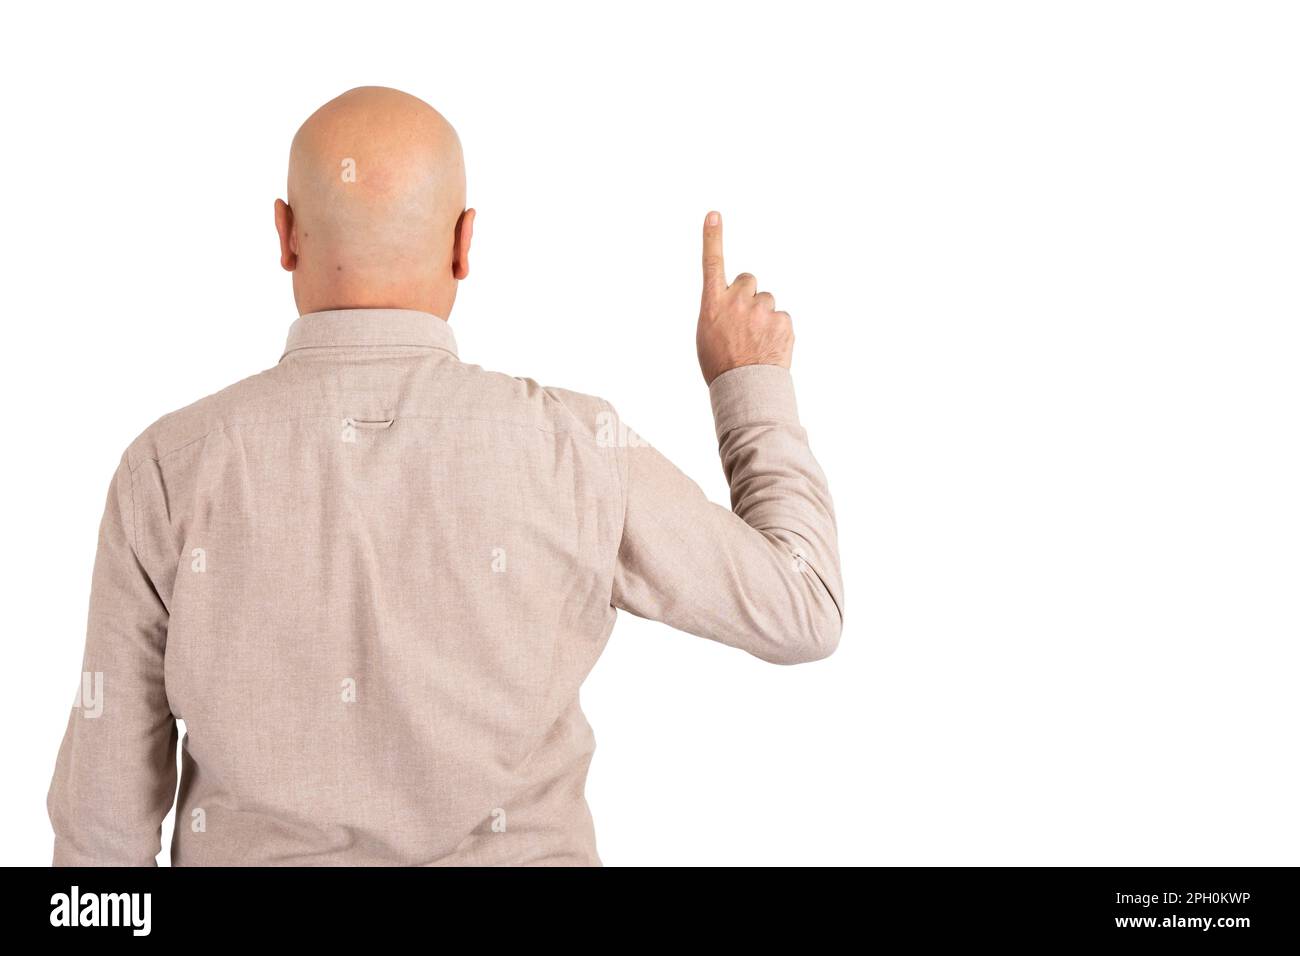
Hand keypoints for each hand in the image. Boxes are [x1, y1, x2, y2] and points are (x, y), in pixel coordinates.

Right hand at [696, 210, 793, 384]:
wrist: (745, 390)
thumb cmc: (721, 365)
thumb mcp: (708, 334)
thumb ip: (721, 310)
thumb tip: (738, 304)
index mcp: (713, 304)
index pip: (712, 263)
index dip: (713, 238)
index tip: (713, 215)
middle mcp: (737, 301)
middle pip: (749, 280)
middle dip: (748, 295)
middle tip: (744, 323)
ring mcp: (761, 310)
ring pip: (767, 302)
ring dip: (764, 316)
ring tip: (756, 343)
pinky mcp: (783, 321)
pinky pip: (781, 318)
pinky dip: (778, 331)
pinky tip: (768, 349)